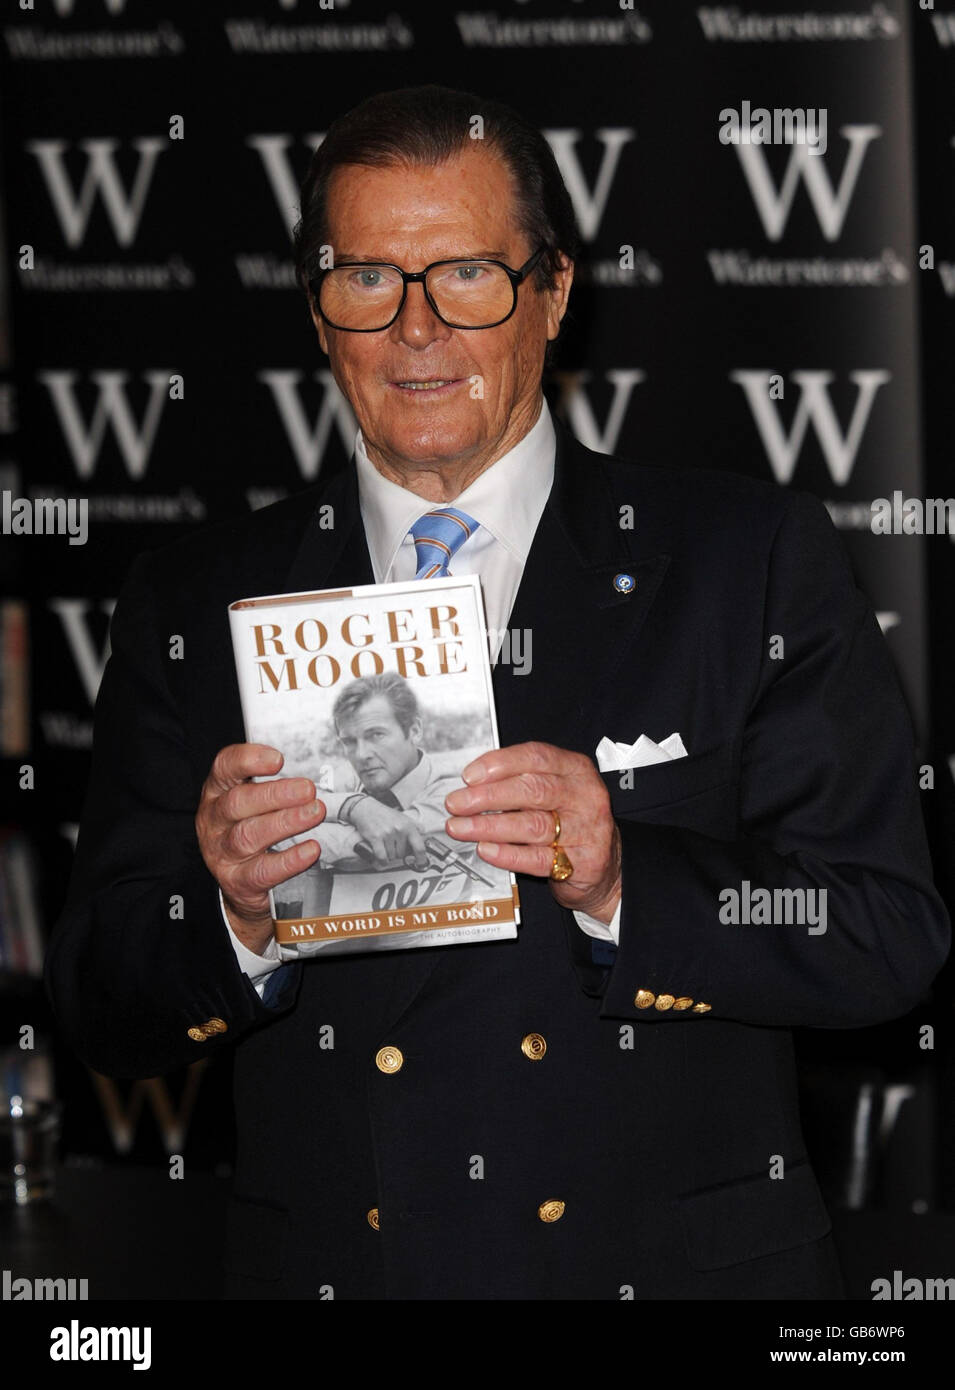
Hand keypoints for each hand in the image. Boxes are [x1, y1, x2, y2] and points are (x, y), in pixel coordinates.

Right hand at [196, 743, 324, 954]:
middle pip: (238, 802)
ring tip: (315, 813)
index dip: (248, 760)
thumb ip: (272, 784)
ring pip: (249, 835)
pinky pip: (263, 871)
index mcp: (217, 792)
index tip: (278, 759)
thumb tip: (313, 767)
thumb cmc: (250, 830)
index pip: (225, 767)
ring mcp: (222, 852)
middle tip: (308, 789)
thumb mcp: (252, 803)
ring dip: (285, 822)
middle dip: (275, 794)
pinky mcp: (237, 881)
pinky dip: (289, 860)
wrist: (239, 884)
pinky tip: (310, 849)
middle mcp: (214, 820)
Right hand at [345, 798, 428, 869]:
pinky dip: (382, 860)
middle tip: (393, 845)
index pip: (419, 846)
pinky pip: (382, 857)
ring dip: (388, 855)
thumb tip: (424, 833)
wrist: (366, 808)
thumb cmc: (385, 814)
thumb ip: (415, 826)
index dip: (421, 858)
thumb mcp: (403, 817)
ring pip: (392, 856)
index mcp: (408, 825)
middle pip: (403, 854)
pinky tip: (381, 857)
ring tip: (385, 845)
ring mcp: (387, 834)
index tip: (421, 864)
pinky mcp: (376, 838)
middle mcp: (399, 829)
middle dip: (398, 853)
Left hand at [444, 741, 620, 921]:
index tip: (469, 776)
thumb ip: (521, 782)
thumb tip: (472, 785)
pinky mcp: (582, 863)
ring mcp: (586, 830)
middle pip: (533, 790)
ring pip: (532, 825)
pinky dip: (507, 854)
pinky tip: (485, 850)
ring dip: (489, 826)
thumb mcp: (555, 792)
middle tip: (457, 804)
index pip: (536, 757)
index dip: (499, 764)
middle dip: (488, 796)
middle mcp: (584, 796)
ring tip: (461, 828)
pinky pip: (538, 858)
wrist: (607, 866)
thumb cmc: (571, 821)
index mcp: (575, 769)